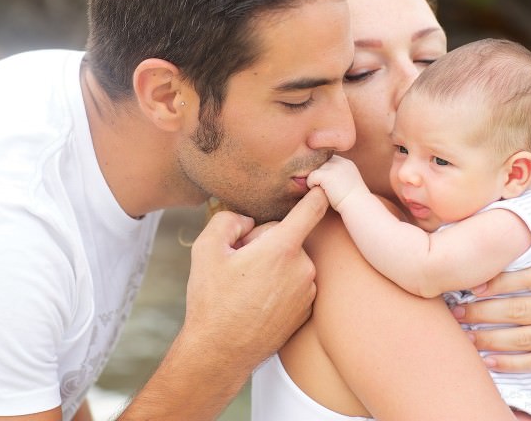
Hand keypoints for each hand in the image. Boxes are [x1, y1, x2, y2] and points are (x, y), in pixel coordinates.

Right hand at [182, 187, 328, 369]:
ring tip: (246, 286)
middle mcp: (303, 268)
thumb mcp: (206, 249)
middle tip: (240, 263)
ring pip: (291, 261)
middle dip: (266, 241)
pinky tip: (256, 300)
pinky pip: (294, 282)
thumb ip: (229, 220)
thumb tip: (247, 221)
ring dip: (273, 265)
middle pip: (289, 236)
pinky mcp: (306, 310)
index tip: (324, 180)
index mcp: (283, 248)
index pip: (312, 209)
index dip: (317, 191)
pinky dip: (279, 285)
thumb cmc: (212, 300)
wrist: (220, 352)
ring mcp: (308, 291)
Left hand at [307, 155, 367, 210]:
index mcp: (346, 164)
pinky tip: (319, 193)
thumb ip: (337, 178)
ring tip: (322, 191)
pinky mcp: (326, 174)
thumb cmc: (352, 202)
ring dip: (315, 180)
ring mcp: (333, 167)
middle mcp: (340, 162)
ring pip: (314, 170)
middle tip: (322, 188)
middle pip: (320, 164)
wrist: (358, 206)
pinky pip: (311, 177)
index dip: (324, 172)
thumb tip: (322, 178)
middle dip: (318, 175)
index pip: (328, 162)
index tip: (326, 184)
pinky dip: (311, 185)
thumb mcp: (347, 184)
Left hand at [453, 200, 530, 381]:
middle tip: (454, 310)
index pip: (527, 278)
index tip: (468, 285)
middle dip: (481, 312)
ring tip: (463, 335)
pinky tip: (485, 361)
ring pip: (522, 338)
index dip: (496, 282)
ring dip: (488, 338)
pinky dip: (508, 364)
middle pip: (518, 310)